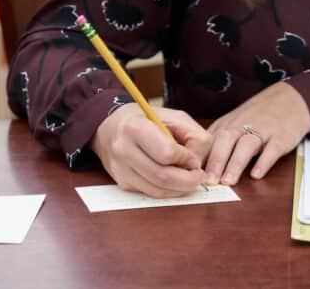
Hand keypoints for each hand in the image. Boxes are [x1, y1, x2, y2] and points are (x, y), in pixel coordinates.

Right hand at [92, 104, 213, 197]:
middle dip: (187, 180)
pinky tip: (175, 182)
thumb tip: (196, 164)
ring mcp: (120, 169)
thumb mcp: (174, 116)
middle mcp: (124, 150)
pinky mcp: (122, 182)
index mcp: (135, 128)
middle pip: (162, 176)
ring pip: (157, 190)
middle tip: (198, 176)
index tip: (193, 157)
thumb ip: (193, 136)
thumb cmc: (147, 119)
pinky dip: (168, 191)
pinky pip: (150, 193)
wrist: (111, 127)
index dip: (185, 158)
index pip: (166, 152)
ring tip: (189, 179)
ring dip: (179, 189)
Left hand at [203, 81, 309, 185]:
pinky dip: (264, 162)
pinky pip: (272, 149)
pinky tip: (256, 174)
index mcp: (229, 124)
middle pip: (225, 140)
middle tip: (208, 180)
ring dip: (236, 163)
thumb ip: (218, 139)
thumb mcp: (235, 122)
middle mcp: (243, 125)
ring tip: (228, 181)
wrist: (291, 99)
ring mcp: (263, 130)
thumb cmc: (259, 114)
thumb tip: (198, 163)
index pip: (210, 140)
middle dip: (215, 160)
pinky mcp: (281, 137)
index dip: (200, 156)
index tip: (191, 172)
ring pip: (246, 145)